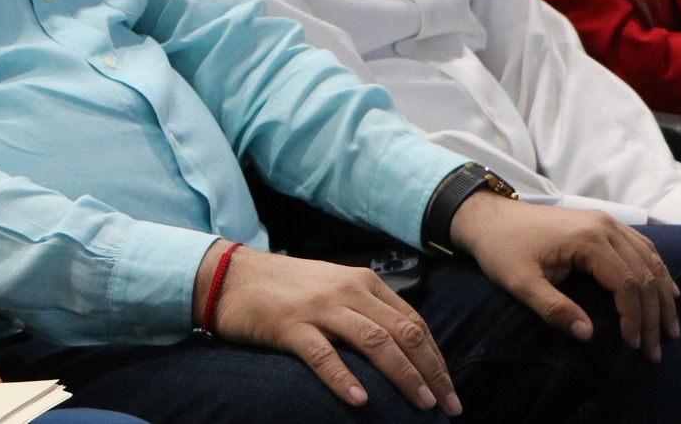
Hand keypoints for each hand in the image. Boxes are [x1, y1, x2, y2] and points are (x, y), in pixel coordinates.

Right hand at [197, 242, 460, 414]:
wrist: (231, 275)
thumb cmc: (285, 289)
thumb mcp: (334, 290)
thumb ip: (366, 312)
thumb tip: (403, 351)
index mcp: (363, 282)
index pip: (414, 323)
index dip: (436, 358)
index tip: (450, 389)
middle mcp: (347, 290)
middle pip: (402, 333)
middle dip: (431, 371)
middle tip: (447, 406)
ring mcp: (319, 307)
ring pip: (374, 341)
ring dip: (403, 375)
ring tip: (422, 404)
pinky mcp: (290, 325)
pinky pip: (323, 354)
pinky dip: (344, 378)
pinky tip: (360, 401)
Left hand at [447, 197, 679, 362]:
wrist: (488, 216)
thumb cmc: (501, 249)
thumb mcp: (519, 283)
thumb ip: (553, 308)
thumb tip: (588, 334)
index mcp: (587, 240)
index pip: (626, 283)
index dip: (635, 318)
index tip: (634, 345)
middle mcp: (604, 225)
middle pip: (644, 273)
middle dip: (654, 315)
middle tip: (656, 350)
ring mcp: (606, 221)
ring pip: (649, 259)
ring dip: (662, 295)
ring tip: (669, 329)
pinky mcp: (602, 223)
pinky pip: (641, 246)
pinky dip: (657, 270)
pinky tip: (666, 291)